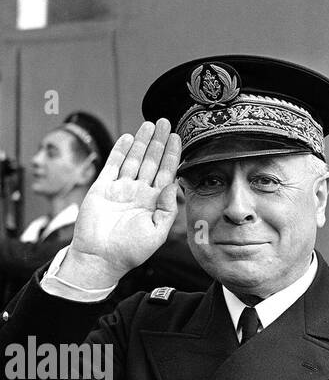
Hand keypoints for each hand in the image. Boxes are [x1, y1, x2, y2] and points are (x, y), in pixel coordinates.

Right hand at [62, 119, 181, 288]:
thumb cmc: (130, 251)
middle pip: (151, 161)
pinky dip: (120, 150)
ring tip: (149, 123)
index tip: (177, 137)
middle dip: (158, 142)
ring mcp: (120, 188)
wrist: (100, 258)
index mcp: (154, 203)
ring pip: (133, 159)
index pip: (166, 173)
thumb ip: (168, 209)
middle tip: (164, 121)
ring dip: (141, 141)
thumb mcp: (157, 233)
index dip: (171, 155)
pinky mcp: (102, 187)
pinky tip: (128, 137)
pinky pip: (113, 164)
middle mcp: (139, 193)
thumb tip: (175, 184)